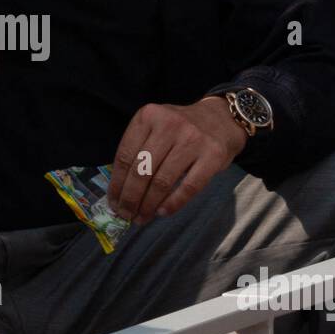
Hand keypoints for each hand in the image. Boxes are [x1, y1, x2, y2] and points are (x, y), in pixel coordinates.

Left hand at [107, 98, 246, 225]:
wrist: (221, 119)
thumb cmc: (181, 129)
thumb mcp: (155, 127)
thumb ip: (138, 150)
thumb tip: (119, 191)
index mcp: (149, 116)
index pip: (125, 156)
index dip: (117, 184)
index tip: (113, 203)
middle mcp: (169, 125)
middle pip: (141, 171)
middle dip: (130, 199)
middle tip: (126, 215)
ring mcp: (192, 139)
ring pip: (163, 181)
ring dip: (149, 205)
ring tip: (142, 218)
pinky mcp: (213, 155)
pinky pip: (189, 186)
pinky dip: (173, 203)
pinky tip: (163, 212)